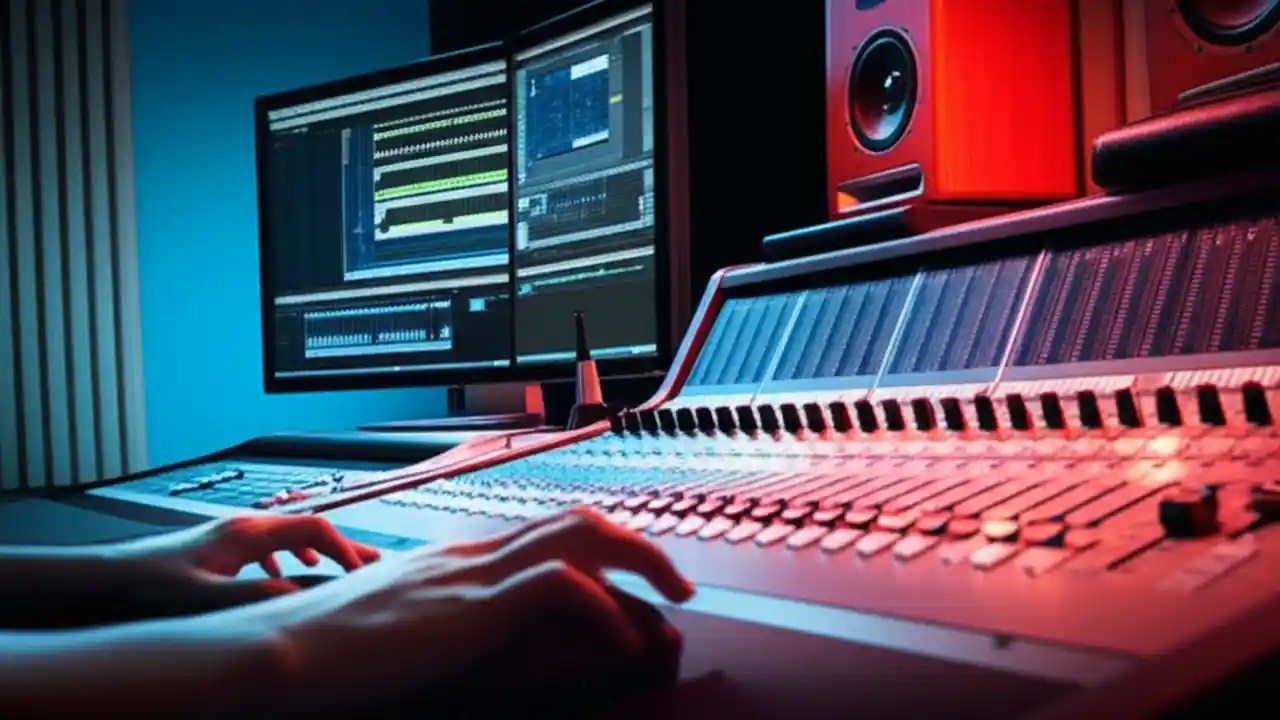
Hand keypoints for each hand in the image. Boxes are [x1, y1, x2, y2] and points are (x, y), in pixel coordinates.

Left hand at [105, 515, 380, 618]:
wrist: (106, 581)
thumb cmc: (147, 587)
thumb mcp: (203, 596)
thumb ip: (253, 596)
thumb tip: (301, 596)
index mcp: (248, 532)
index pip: (316, 527)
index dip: (346, 548)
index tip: (365, 574)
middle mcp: (246, 527)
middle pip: (310, 529)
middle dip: (345, 549)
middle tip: (379, 566)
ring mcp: (234, 537)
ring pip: (293, 539)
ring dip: (322, 555)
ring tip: (345, 573)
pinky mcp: (223, 550)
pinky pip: (272, 549)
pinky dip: (293, 560)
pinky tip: (287, 579)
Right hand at [263, 507, 693, 712]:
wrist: (275, 657)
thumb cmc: (322, 652)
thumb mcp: (395, 629)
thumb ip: (437, 622)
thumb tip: (462, 632)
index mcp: (454, 559)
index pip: (543, 528)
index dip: (599, 544)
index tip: (634, 569)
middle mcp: (469, 554)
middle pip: (574, 517)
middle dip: (636, 543)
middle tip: (675, 579)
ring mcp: (470, 575)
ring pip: (579, 536)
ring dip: (640, 561)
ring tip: (674, 596)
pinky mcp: (469, 608)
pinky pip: (559, 587)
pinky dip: (603, 608)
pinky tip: (624, 638)